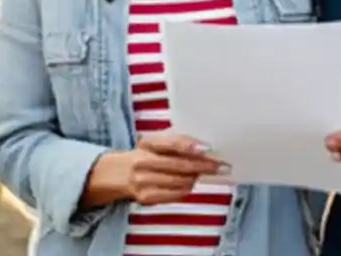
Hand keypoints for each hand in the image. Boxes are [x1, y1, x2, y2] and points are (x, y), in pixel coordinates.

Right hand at [112, 133, 226, 205]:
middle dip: (204, 165)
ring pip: (180, 181)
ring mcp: (143, 181)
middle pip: (180, 165)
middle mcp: (143, 161)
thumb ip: (177, 142)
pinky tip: (191, 183)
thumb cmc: (147, 154)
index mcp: (147, 143)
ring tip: (207, 173)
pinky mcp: (145, 198)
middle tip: (222, 165)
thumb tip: (206, 148)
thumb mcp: (156, 142)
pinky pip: (174, 194)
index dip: (189, 146)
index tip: (207, 148)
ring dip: (197, 177)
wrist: (118, 173)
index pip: (170, 143)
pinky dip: (187, 188)